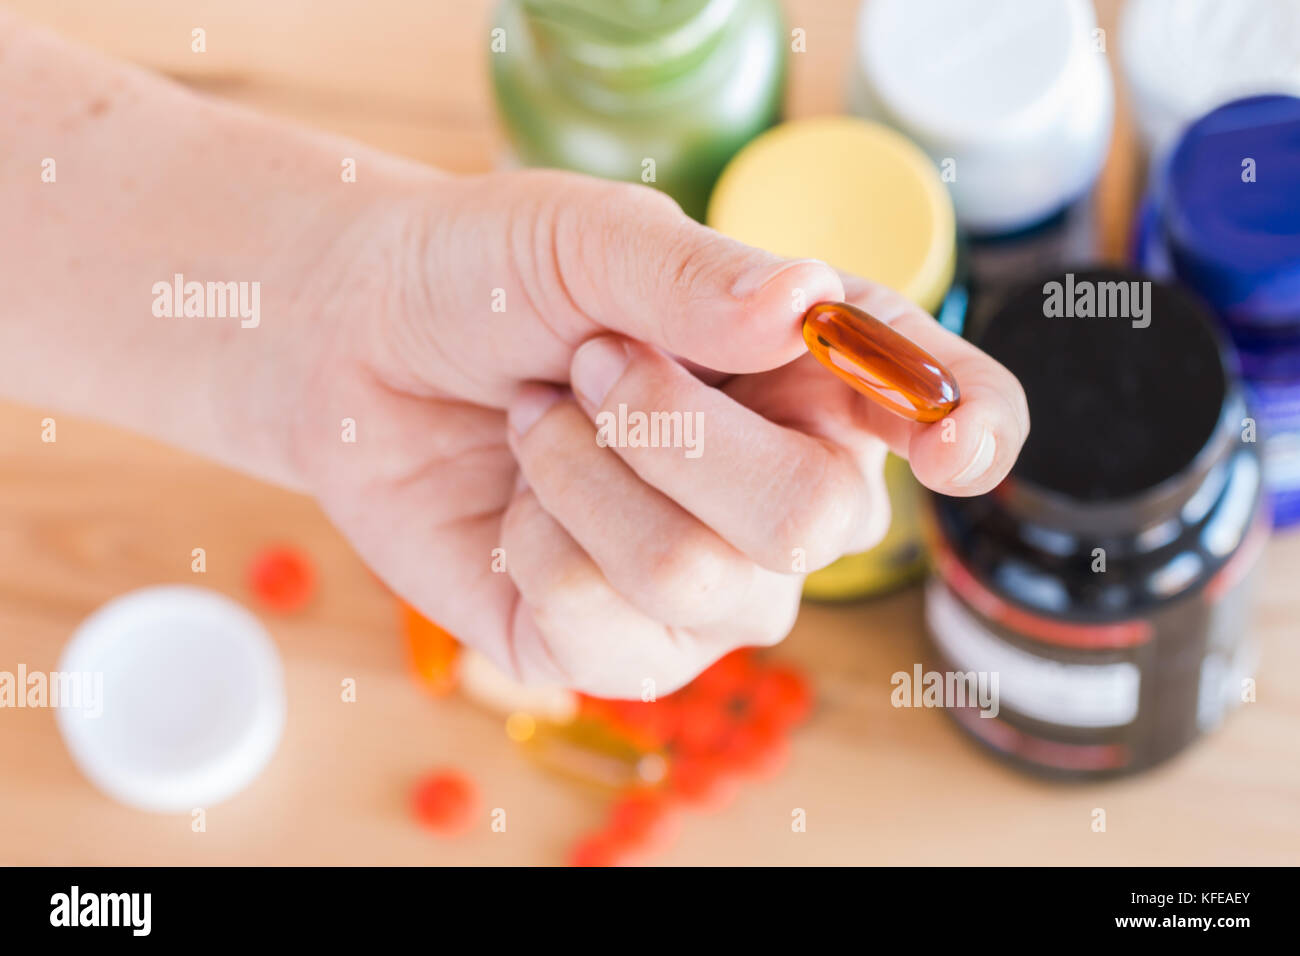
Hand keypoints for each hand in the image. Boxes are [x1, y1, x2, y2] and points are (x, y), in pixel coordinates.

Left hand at [289, 169, 1028, 696]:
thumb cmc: (491, 277)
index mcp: (810, 376)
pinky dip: (535, 547)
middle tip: (590, 363)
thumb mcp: (581, 236)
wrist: (364, 349)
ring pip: (698, 579)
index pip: (943, 410)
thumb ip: (693, 273)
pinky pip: (608, 635)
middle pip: (814, 518)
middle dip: (672, 430)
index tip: (952, 444)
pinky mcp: (620, 646)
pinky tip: (519, 504)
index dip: (971, 428)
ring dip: (584, 477)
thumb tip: (807, 305)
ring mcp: (709, 583)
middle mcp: (782, 490)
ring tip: (539, 419)